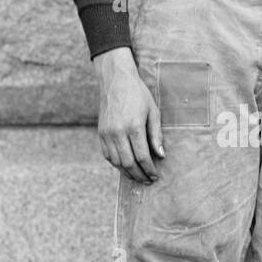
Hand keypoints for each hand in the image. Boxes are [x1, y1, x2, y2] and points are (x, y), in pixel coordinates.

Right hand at [94, 48, 164, 182]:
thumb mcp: (153, 111)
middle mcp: (118, 132)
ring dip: (127, 173)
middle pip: (128, 163)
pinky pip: (107, 155)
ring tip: (137, 177)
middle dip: (139, 175)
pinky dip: (116, 164)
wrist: (115, 81)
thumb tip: (161, 155)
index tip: (155, 176)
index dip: (149, 169)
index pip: (142, 156)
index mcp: (134, 126)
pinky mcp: (101, 133)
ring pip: (116, 162)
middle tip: (148, 181)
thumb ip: (156, 135)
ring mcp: (107, 133)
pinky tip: (125, 167)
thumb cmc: (138, 94)